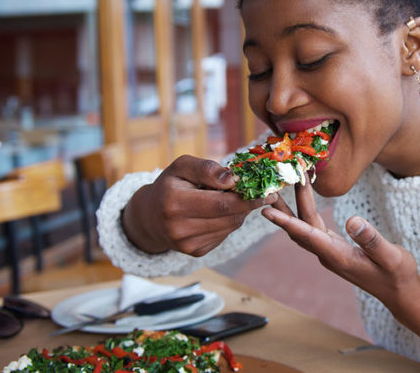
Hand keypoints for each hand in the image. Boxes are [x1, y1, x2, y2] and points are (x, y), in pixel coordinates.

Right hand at [122, 155, 276, 255]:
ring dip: (240, 211)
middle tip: (264, 192)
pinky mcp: (196, 252)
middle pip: (229, 216)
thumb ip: (206, 168)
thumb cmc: (170, 185)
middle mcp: (179, 228)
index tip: (269, 190)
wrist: (150, 216)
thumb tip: (233, 179)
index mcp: (174, 203)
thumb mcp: (182, 166)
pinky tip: (221, 212)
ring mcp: (187, 245)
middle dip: (249, 203)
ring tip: (235, 197)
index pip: (221, 203)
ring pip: (230, 226)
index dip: (248, 198)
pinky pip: (224, 234)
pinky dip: (229, 221)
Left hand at [262, 178, 419, 367]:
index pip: (307, 236)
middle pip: (300, 228)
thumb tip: (352, 221)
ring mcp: (330, 252)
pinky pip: (313, 228)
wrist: (400, 292)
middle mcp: (328, 255)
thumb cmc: (398, 275)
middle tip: (274, 183)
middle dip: (286, 205)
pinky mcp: (335, 248)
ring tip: (281, 186)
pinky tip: (303, 200)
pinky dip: (306, 212)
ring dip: (293, 207)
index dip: (286, 222)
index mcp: (338, 256)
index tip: (267, 211)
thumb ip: (372, 240)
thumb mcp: (391, 257)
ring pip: (305, 227)